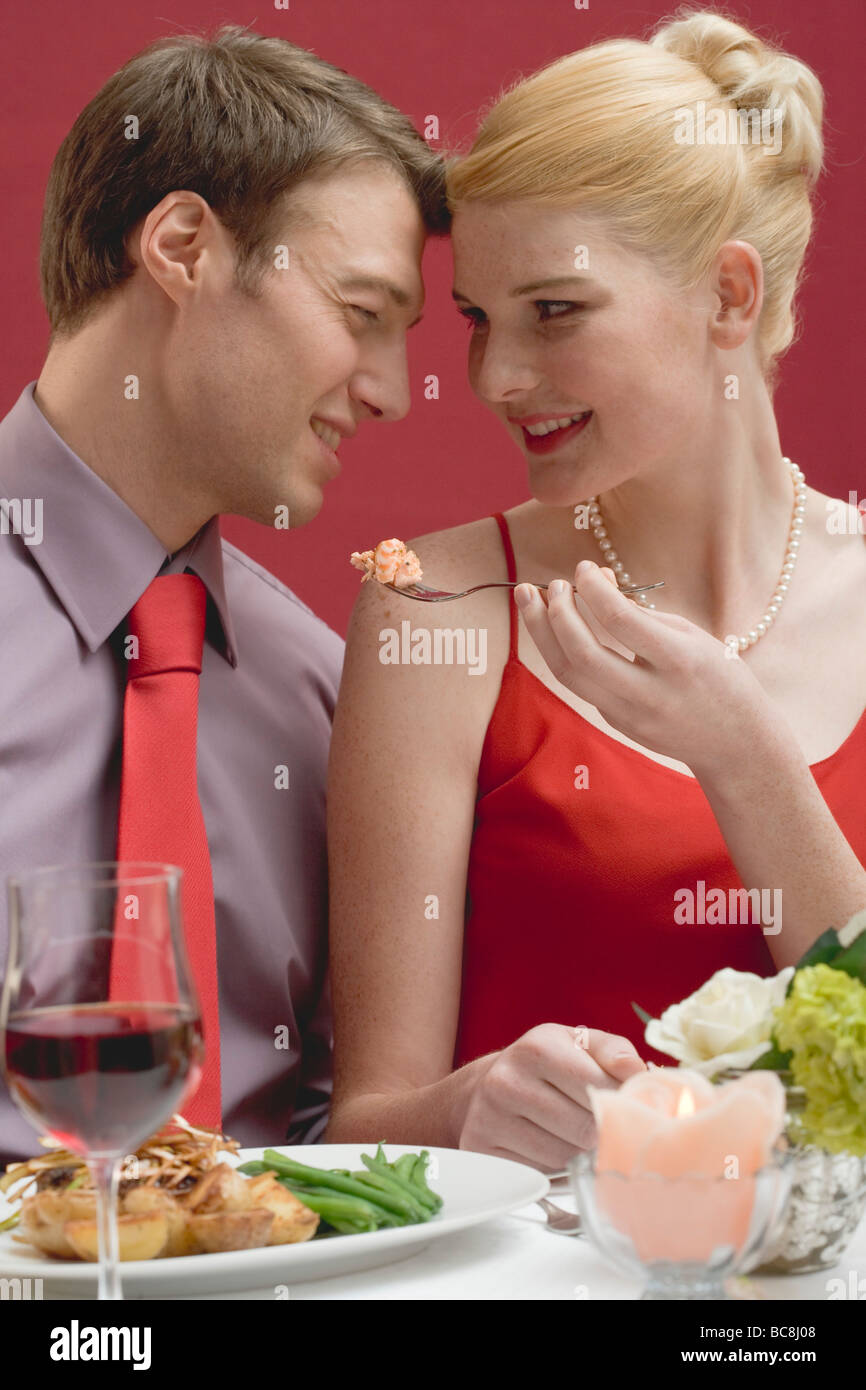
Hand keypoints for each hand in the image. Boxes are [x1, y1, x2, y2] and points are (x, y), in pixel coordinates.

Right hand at [458, 1023, 645, 1170]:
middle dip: (600, 1130)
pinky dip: (554, 1166)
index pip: (598, 1089)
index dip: (620, 1103)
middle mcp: (507, 1080)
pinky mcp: (482, 1148)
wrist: (485, 1083)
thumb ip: (616, 1053)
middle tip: (600, 1122)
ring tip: (571, 1130)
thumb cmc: (545, 1064)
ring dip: (579, 1151)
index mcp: (538, 1047)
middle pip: (583, 1129)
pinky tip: (549, 1143)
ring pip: (564, 1156)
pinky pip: (540, 1173)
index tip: (624, 1105)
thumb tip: (640, 1074)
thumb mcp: (580, 1043)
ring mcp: (489, 1116)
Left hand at [516, 560, 776, 778]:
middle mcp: (649, 692)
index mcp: (678, 660)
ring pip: (568, 674)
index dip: (593, 589)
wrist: (735, 743)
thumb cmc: (718, 677)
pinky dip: (562, 650)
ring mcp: (629, 715)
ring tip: (529, 599)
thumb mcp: (693, 636)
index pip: (620, 621)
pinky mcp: (616, 724)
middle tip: (552, 584)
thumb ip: (642, 614)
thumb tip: (595, 584)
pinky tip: (556, 626)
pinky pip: (579, 684)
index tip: (584, 568)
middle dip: (556, 613)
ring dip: (542, 633)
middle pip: (582, 654)